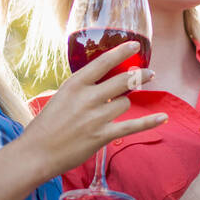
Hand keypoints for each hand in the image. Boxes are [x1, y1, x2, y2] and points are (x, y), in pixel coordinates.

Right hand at [21, 41, 167, 177]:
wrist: (36, 153)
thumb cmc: (46, 125)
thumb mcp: (61, 97)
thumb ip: (82, 89)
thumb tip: (105, 85)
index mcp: (74, 84)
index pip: (103, 62)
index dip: (122, 52)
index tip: (135, 46)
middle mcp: (87, 97)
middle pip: (123, 80)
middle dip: (139, 75)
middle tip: (148, 73)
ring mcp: (96, 117)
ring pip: (125, 103)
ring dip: (124, 104)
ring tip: (113, 110)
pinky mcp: (102, 136)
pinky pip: (133, 126)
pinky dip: (150, 122)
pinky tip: (163, 117)